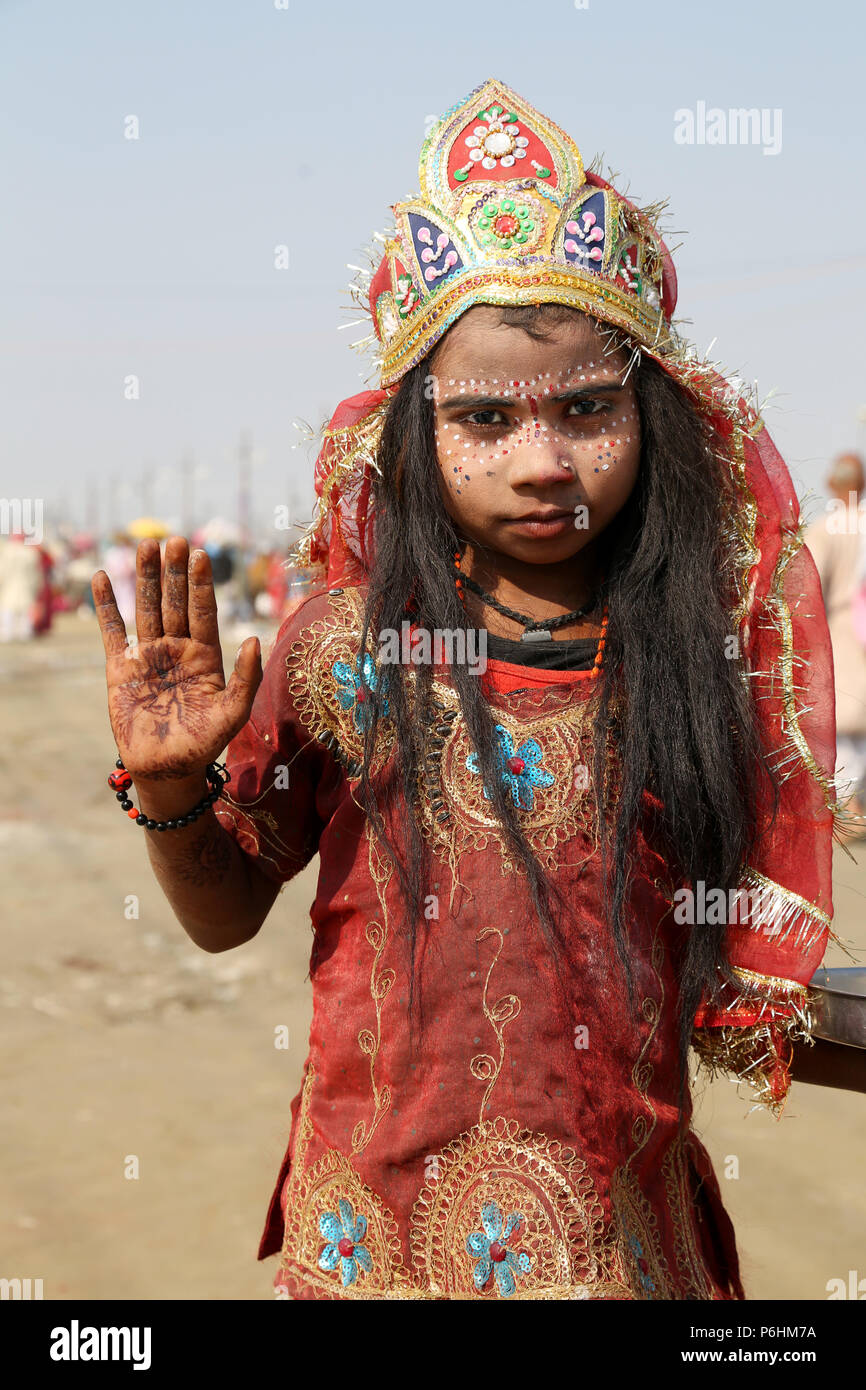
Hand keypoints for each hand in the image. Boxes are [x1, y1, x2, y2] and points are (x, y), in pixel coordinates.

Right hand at [91, 537, 262, 781]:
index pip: (203, 611)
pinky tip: (105, 576)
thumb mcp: (233, 713)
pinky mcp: (120, 668)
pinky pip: (112, 630)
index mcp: (205, 655)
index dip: (201, 584)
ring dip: (146, 578)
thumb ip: (246, 677)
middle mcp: (176, 649)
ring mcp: (148, 656)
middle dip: (175, 572)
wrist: (166, 769)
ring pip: (146, 608)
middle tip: (175, 540)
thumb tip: (256, 638)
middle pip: (175, 602)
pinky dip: (107, 604)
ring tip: (145, 546)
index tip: (201, 555)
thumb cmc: (204, 744)